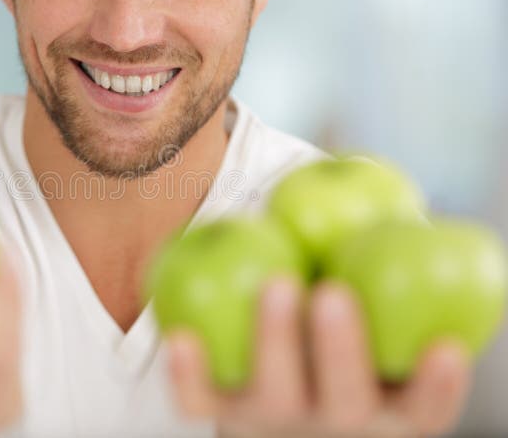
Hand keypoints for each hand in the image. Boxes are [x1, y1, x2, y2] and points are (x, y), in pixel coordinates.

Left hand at [166, 279, 470, 437]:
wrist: (274, 396)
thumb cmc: (333, 335)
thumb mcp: (373, 317)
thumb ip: (385, 278)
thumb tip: (403, 210)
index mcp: (383, 407)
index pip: (422, 408)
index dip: (439, 386)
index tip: (447, 347)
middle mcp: (332, 422)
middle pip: (344, 402)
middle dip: (343, 351)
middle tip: (334, 293)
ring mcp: (274, 420)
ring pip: (273, 398)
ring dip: (274, 342)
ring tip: (276, 283)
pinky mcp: (222, 413)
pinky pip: (200, 402)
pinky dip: (189, 374)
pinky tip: (180, 334)